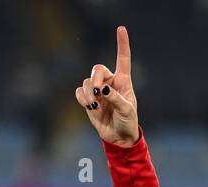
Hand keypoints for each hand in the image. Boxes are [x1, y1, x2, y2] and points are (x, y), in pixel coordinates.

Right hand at [75, 25, 138, 146]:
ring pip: (87, 81)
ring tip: (94, 106)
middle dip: (95, 79)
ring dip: (89, 93)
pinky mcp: (89, 100)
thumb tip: (103, 90)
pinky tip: (89, 106)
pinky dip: (82, 98)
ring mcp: (98, 91)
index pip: (123, 59)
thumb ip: (116, 98)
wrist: (118, 138)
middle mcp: (110, 83)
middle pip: (97, 69)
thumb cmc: (127, 122)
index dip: (122, 43)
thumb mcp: (126, 110)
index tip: (121, 28)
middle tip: (98, 93)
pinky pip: (80, 91)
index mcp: (123, 81)